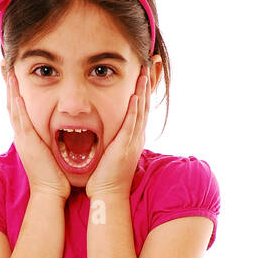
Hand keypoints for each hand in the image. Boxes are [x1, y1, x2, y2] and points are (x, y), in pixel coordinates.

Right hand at [6, 70, 69, 199]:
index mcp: (27, 137)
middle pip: (11, 103)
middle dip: (8, 83)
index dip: (14, 90)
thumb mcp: (51, 152)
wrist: (50, 192)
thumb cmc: (55, 176)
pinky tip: (16, 91)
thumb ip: (52, 140)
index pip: (18, 108)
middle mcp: (21, 135)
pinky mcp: (28, 143)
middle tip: (3, 63)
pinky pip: (21, 120)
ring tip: (7, 69)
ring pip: (13, 107)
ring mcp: (22, 139)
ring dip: (10, 87)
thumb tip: (61, 131)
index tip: (13, 73)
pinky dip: (17, 105)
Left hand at [85, 65, 150, 198]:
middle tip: (151, 63)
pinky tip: (135, 96)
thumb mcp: (112, 151)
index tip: (145, 71)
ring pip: (140, 111)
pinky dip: (134, 110)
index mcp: (133, 136)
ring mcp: (132, 141)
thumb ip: (112, 137)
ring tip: (144, 72)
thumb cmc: (106, 175)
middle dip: (148, 83)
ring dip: (143, 91)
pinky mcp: (125, 147)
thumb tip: (107, 127)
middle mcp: (136, 136)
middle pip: (145, 104)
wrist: (108, 193)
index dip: (144, 88)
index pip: (141, 107)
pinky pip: (131, 125)